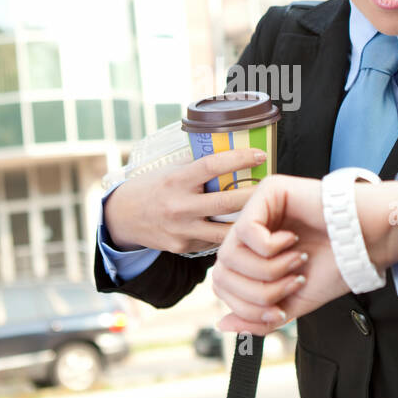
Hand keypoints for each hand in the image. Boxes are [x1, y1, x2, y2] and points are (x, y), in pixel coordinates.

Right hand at [103, 147, 268, 255]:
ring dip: (248, 222)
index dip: (239, 159)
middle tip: (274, 188)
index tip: (260, 155)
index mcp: (176, 180)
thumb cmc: (152, 188)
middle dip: (255, 195)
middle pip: (226, 202)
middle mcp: (179, 206)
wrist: (123, 218)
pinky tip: (245, 231)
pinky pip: (214, 241)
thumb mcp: (170, 170)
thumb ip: (196, 164)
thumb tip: (230, 150)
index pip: (212, 166)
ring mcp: (182, 230)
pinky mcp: (184, 247)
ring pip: (225, 230)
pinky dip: (229, 234)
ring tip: (267, 214)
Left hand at [211, 174, 397, 334]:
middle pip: (222, 273)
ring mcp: (256, 209)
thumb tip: (223, 325)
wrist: (366, 242)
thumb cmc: (335, 266)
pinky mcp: (267, 192)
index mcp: (251, 254)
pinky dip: (270, 248)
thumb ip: (259, 317)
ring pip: (230, 255)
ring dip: (267, 270)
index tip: (280, 310)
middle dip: (258, 293)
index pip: (223, 285)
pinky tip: (293, 240)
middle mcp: (249, 230)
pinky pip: (246, 230)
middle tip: (293, 283)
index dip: (246, 307)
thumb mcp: (292, 302)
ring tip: (297, 262)